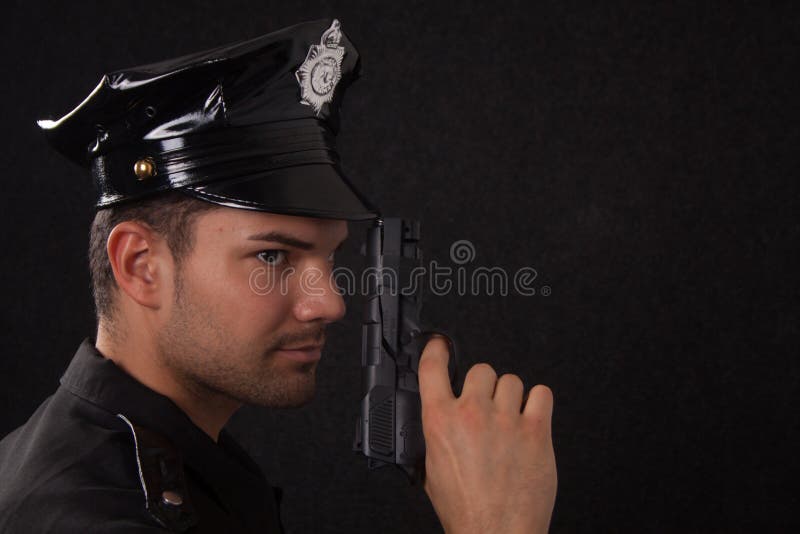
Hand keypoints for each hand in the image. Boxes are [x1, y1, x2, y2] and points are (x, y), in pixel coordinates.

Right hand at [418, 337, 556, 533]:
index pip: (433, 368)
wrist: (496, 533)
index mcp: (441, 422)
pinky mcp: (536, 431)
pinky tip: (531, 418)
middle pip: (482, 369)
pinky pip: (541, 394)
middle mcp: (473, 415)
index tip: (440, 345)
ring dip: (510, 396)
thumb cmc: (467, 510)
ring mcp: (506, 421)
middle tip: (486, 406)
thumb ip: (437, 435)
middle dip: (484, 385)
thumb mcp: (432, 469)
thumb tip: (443, 418)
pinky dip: (537, 403)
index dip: (436, 350)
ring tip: (510, 419)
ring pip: (512, 380)